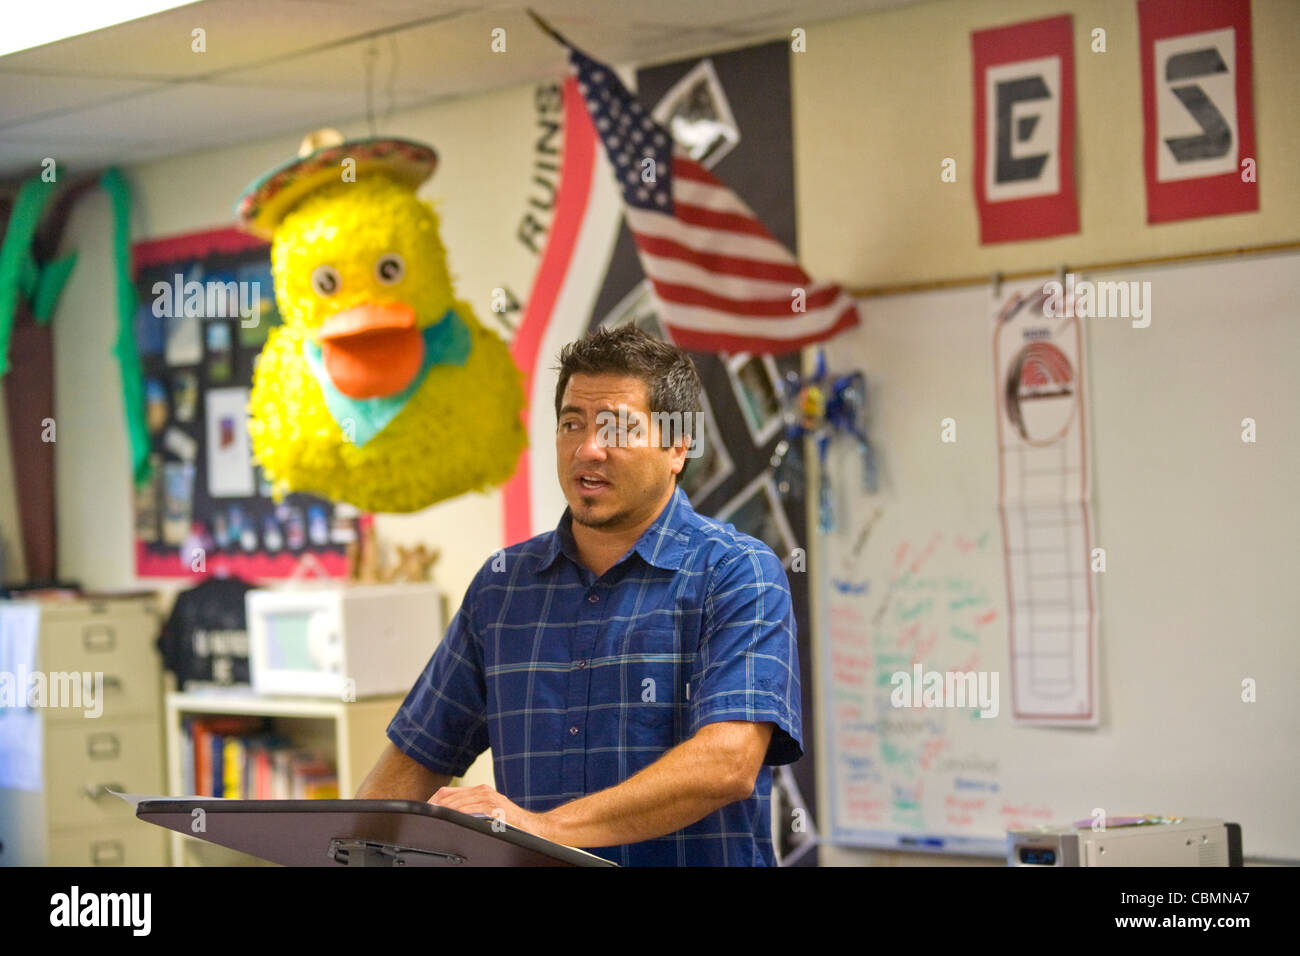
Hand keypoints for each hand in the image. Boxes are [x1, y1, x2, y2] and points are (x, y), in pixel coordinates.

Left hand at [428, 784, 557, 842]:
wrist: (532, 827)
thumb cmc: (510, 822)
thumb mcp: (488, 811)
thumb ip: (471, 809)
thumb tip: (449, 814)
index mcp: (480, 791)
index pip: (448, 791)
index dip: (433, 800)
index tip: (424, 811)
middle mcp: (483, 791)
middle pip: (448, 795)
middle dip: (433, 806)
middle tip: (424, 816)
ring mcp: (488, 799)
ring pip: (456, 803)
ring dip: (442, 811)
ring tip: (432, 819)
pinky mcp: (493, 808)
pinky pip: (468, 810)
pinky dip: (456, 814)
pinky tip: (449, 820)